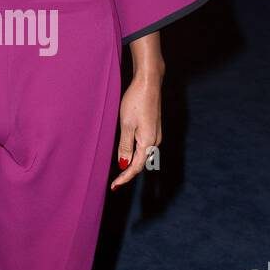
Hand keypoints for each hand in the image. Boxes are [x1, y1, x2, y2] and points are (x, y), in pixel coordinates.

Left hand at [110, 67, 162, 189]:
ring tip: (119, 173)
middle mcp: (155, 141)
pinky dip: (135, 155)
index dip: (125, 178)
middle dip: (128, 173)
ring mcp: (156, 134)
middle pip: (141, 163)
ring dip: (132, 164)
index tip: (114, 186)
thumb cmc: (136, 101)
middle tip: (115, 183)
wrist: (149, 83)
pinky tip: (128, 155)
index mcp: (148, 141)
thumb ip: (125, 146)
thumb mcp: (126, 124)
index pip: (136, 166)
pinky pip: (144, 148)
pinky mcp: (153, 128)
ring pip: (143, 156)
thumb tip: (124, 164)